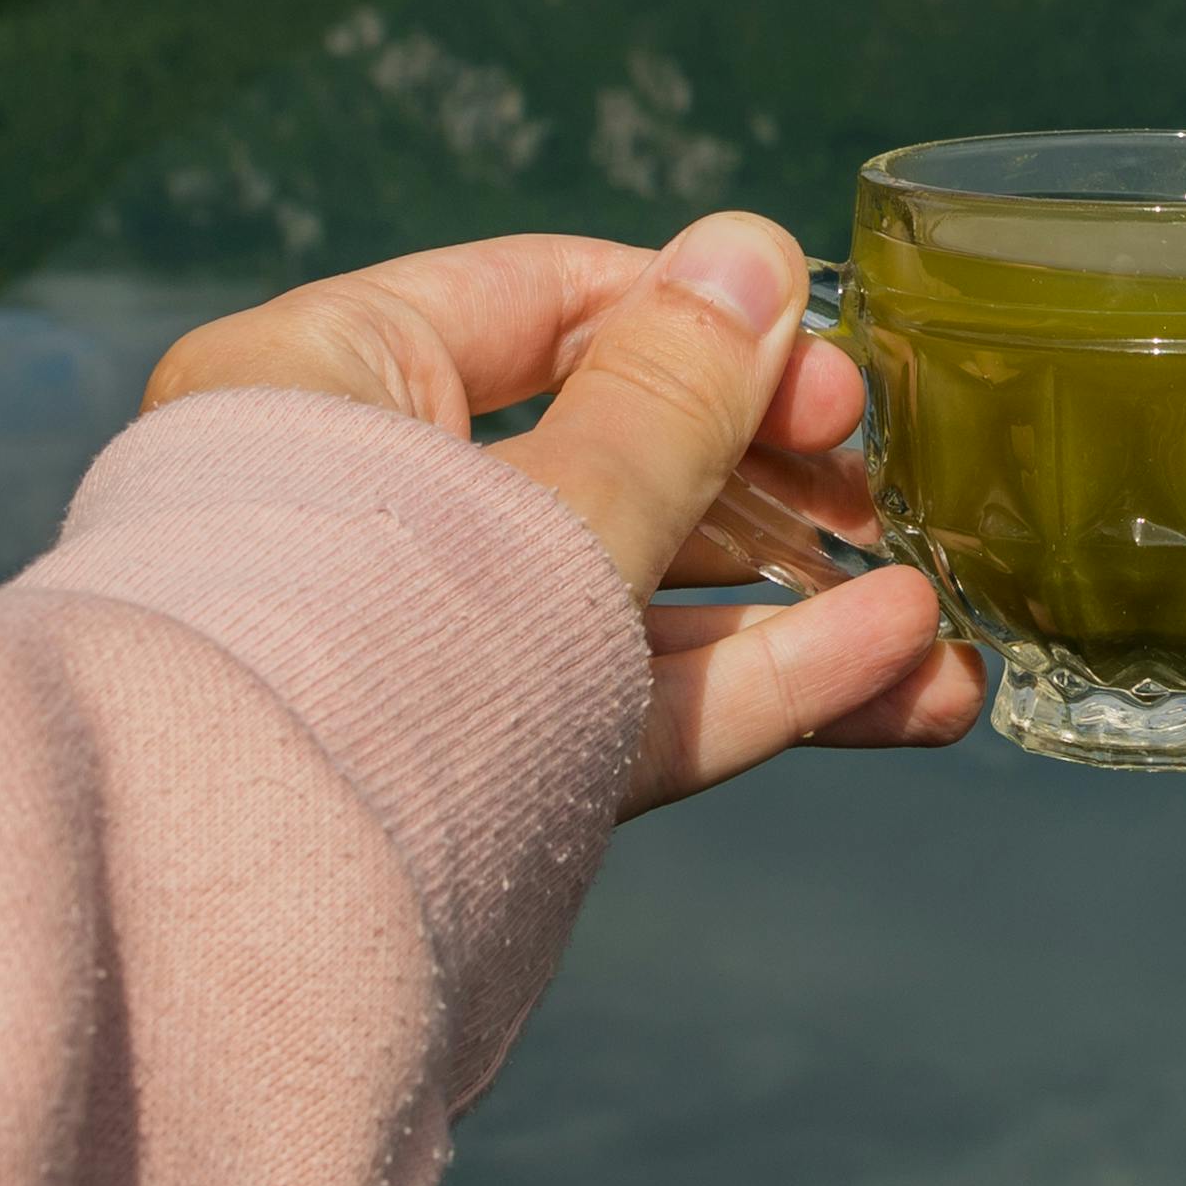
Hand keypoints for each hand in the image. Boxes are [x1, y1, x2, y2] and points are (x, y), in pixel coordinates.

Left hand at [142, 218, 986, 812]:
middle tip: (892, 495)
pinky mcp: (468, 768)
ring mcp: (422, 648)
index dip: (707, 327)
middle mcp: (367, 506)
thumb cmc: (376, 654)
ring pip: (635, 602)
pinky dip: (749, 688)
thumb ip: (673, 395)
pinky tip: (896, 679)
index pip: (547, 303)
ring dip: (795, 617)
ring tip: (942, 636)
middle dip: (778, 491)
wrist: (243, 933)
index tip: (834, 376)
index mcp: (328, 381)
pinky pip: (620, 704)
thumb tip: (748, 253)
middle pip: (611, 455)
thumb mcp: (559, 504)